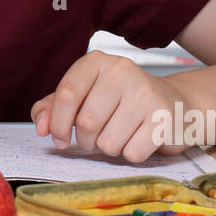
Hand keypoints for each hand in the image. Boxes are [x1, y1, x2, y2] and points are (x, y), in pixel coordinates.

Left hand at [31, 50, 189, 161]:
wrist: (174, 103)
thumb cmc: (120, 102)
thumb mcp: (84, 96)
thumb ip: (54, 108)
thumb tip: (41, 126)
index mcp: (97, 61)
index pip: (67, 93)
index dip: (57, 123)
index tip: (58, 138)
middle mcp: (122, 70)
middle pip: (86, 122)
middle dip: (85, 140)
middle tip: (94, 138)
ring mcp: (145, 92)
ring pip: (108, 142)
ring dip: (109, 148)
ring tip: (121, 133)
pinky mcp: (164, 118)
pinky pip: (132, 153)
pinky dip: (131, 153)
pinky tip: (140, 137)